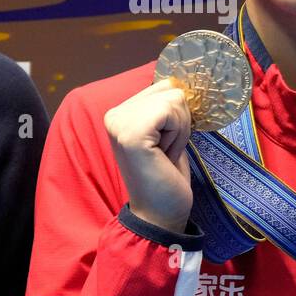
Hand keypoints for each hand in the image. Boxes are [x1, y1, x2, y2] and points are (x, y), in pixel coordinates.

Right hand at [103, 78, 193, 233]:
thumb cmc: (166, 176)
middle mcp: (114, 114)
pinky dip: (179, 134)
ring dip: (181, 129)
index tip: (167, 142)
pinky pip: (172, 111)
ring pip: (175, 99)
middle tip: (166, 150)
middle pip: (172, 89)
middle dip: (181, 121)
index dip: (179, 114)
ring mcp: (119, 122)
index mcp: (120, 113)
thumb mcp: (167, 134)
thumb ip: (166, 108)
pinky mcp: (131, 133)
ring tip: (164, 153)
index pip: (164, 85)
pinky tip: (164, 154)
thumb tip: (181, 83)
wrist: (159, 213)